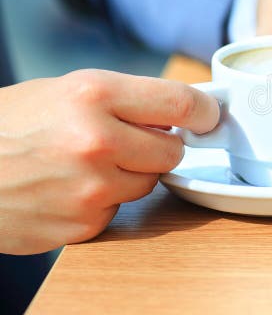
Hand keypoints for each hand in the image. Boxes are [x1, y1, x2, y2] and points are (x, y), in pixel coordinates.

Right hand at [0, 70, 218, 254]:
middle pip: (172, 150)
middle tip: (128, 142)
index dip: (203, 111)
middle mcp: (97, 139)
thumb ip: (125, 100)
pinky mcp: (84, 222)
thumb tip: (184, 112)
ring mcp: (91, 186)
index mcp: (94, 94)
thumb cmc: (9, 125)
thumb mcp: (65, 91)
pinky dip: (104, 203)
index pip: (181, 102)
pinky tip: (69, 189)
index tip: (209, 116)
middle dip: (158, 147)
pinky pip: (119, 211)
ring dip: (130, 176)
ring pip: (149, 183)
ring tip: (85, 165)